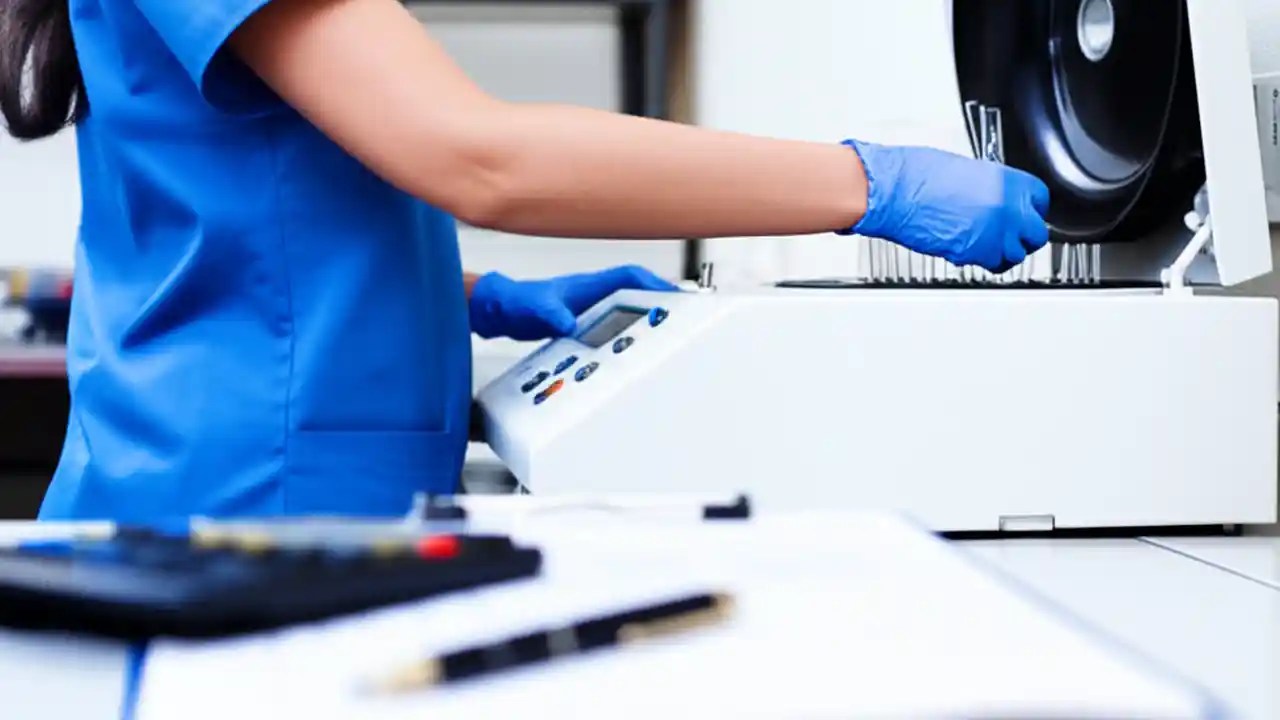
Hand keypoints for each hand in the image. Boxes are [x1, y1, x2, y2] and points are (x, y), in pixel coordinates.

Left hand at [469, 266, 677, 340]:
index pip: (628, 276)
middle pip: (635, 289)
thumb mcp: (534, 310)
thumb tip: (569, 324)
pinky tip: (636, 340)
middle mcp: (591, 292)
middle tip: (682, 310)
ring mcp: (588, 304)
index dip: (653, 281)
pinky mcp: (583, 318)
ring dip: (647, 310)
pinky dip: (630, 325)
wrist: (501, 310)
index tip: (673, 291)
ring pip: (627, 303)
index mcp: (587, 285)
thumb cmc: (516, 303)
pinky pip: (615, 318)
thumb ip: (550, 314)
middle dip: (660, 296)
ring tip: (668, 324)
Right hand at [841, 139, 1050, 272]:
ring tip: (987, 245)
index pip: (1041, 200)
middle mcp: (1009, 209)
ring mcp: (994, 234)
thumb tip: (993, 198)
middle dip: (1023, 236)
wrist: (894, 192)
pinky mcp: (975, 254)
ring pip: (1016, 254)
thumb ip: (990, 188)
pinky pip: (992, 264)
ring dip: (1004, 252)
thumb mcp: (966, 170)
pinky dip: (984, 260)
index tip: (1023, 213)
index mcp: (1008, 181)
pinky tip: (972, 250)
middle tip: (1008, 234)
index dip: (1030, 209)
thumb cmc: (916, 175)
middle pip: (1036, 234)